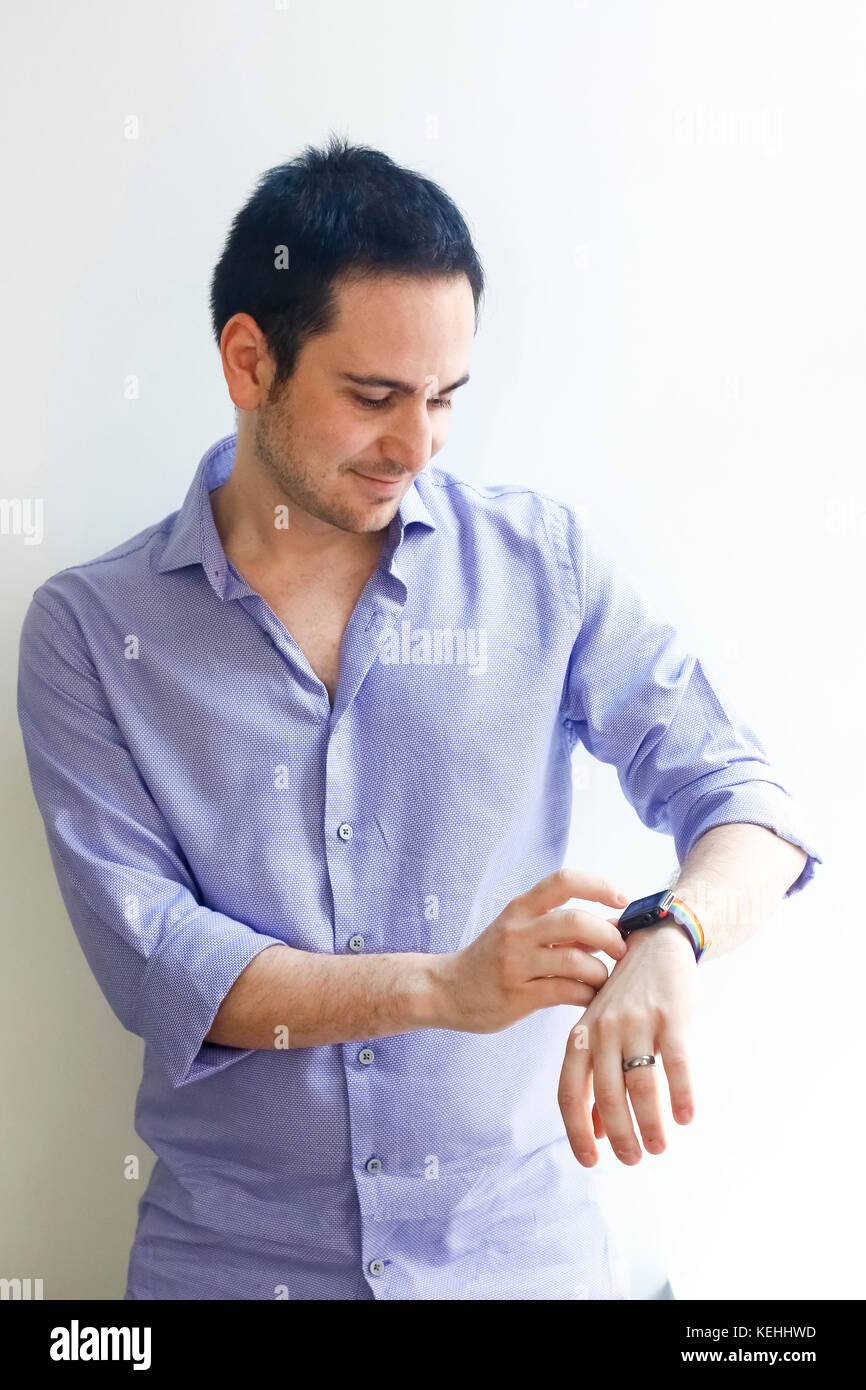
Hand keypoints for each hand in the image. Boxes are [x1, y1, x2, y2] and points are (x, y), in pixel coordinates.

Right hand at [437, 866, 627, 1033]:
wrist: (447, 989)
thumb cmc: (494, 960)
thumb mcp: (522, 932)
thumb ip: (564, 930)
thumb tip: (615, 926)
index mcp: (521, 908)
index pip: (564, 881)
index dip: (599, 885)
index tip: (623, 899)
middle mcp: (517, 930)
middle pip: (576, 921)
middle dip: (609, 935)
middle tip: (621, 949)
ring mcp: (516, 963)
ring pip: (576, 961)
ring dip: (600, 972)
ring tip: (602, 980)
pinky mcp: (518, 995)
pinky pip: (567, 992)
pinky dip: (588, 995)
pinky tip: (589, 997)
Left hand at [558, 922, 698, 1164]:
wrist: (655, 941)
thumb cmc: (627, 996)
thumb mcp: (601, 1030)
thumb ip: (597, 1077)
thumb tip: (597, 1133)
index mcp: (581, 1035)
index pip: (570, 1092)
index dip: (577, 1130)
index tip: (591, 1162)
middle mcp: (603, 1029)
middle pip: (607, 1095)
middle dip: (620, 1135)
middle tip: (634, 1159)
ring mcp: (637, 1021)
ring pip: (640, 1085)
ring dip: (651, 1124)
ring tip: (659, 1147)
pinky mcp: (671, 1015)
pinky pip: (676, 1064)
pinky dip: (681, 1096)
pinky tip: (685, 1118)